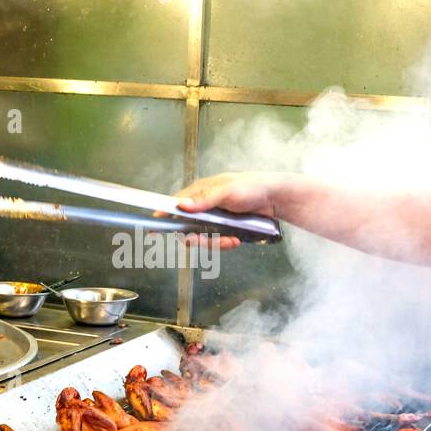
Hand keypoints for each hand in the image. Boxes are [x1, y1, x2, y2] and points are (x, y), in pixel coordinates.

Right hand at [169, 172, 291, 249]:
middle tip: (204, 241)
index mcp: (200, 192)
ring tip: (231, 240)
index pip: (176, 204)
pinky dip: (225, 244)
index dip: (165, 216)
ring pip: (202, 238)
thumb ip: (204, 199)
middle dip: (196, 238)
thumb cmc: (252, 187)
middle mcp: (204, 206)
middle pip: (187, 228)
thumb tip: (182, 205)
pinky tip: (235, 240)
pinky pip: (217, 242)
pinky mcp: (225, 229)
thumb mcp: (227, 191)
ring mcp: (214, 219)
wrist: (275, 199)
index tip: (154, 227)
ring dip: (214, 243)